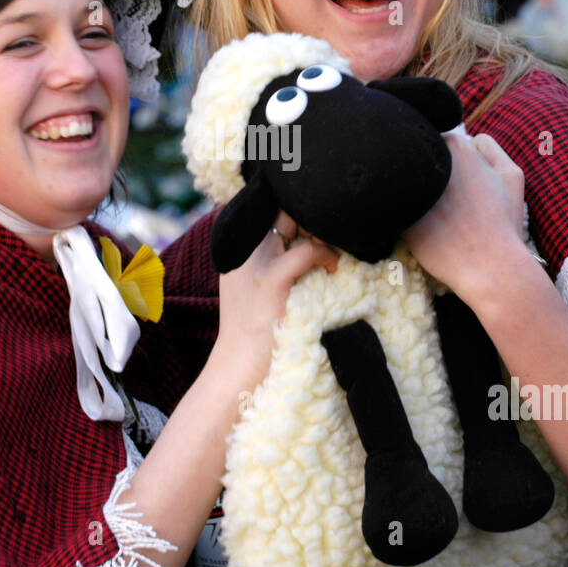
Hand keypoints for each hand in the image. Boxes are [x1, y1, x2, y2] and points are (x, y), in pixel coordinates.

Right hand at [212, 211, 336, 390]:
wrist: (237, 363)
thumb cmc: (250, 325)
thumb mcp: (244, 280)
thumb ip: (262, 253)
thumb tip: (295, 233)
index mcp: (235, 242)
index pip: (267, 204)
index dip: (294, 203)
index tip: (315, 214)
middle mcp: (241, 245)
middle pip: (280, 205)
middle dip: (308, 212)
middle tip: (328, 229)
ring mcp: (255, 260)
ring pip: (294, 218)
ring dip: (319, 229)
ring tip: (329, 246)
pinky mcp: (270, 279)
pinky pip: (307, 252)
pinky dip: (326, 255)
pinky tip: (332, 267)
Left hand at [403, 130, 530, 306]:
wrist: (489, 267)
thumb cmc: (503, 223)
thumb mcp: (512, 175)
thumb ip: (489, 147)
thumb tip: (467, 136)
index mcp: (456, 145)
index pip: (435, 139)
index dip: (441, 162)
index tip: (450, 183)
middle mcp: (429, 160)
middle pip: (415, 157)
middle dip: (422, 173)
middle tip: (439, 202)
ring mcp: (410, 186)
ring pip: (401, 182)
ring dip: (409, 191)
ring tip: (430, 216)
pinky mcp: (397, 212)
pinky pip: (391, 206)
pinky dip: (399, 213)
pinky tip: (420, 230)